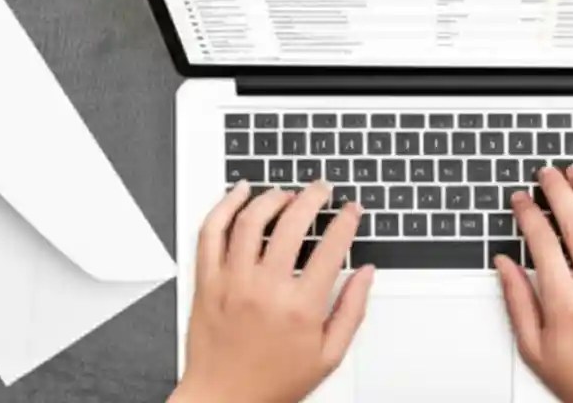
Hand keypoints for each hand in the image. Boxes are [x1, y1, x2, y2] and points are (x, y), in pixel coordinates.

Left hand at [169, 180, 375, 402]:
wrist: (223, 400)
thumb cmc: (272, 383)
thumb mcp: (328, 355)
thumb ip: (352, 310)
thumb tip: (365, 274)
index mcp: (300, 308)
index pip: (330, 248)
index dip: (346, 221)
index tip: (350, 210)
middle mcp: (265, 290)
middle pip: (292, 223)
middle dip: (312, 197)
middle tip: (321, 189)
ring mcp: (232, 282)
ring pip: (250, 220)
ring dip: (272, 197)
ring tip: (286, 193)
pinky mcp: (207, 281)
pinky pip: (211, 232)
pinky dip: (224, 206)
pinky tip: (239, 194)